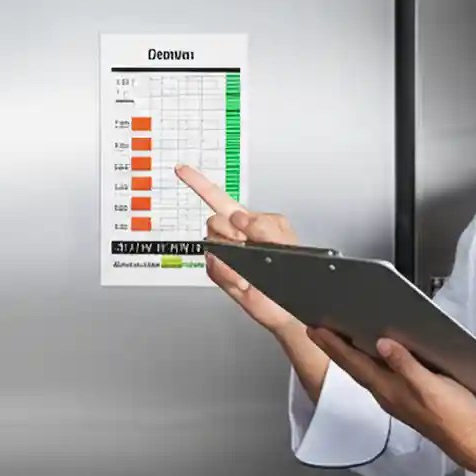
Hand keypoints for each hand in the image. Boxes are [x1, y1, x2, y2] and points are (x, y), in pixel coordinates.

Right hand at [174, 164, 299, 334]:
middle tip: (250, 245)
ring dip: (233, 254)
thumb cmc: (292, 273)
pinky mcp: (221, 275)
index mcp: (250, 222)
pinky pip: (215, 266)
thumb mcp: (286, 240)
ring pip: (213, 243)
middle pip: (214, 221)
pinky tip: (246, 279)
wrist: (289, 306)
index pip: (220, 199)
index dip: (199, 184)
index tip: (182, 169)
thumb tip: (239, 219)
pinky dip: (231, 273)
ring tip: (252, 266)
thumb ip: (265, 225)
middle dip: (232, 231)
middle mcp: (233, 237)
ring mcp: (225, 256)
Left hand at [308, 328, 475, 475]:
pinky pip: (376, 378)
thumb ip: (405, 364)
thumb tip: (382, 343)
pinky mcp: (404, 401)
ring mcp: (393, 399)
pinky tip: (369, 359)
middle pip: (353, 367)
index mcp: (388, 389)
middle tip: (314, 330)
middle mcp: (385, 395)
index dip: (334, 345)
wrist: (467, 440)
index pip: (354, 363)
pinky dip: (365, 364)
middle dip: (333, 349)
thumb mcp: (430, 385)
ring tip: (335, 340)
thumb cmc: (452, 412)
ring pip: (363, 373)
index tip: (315, 329)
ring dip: (347, 356)